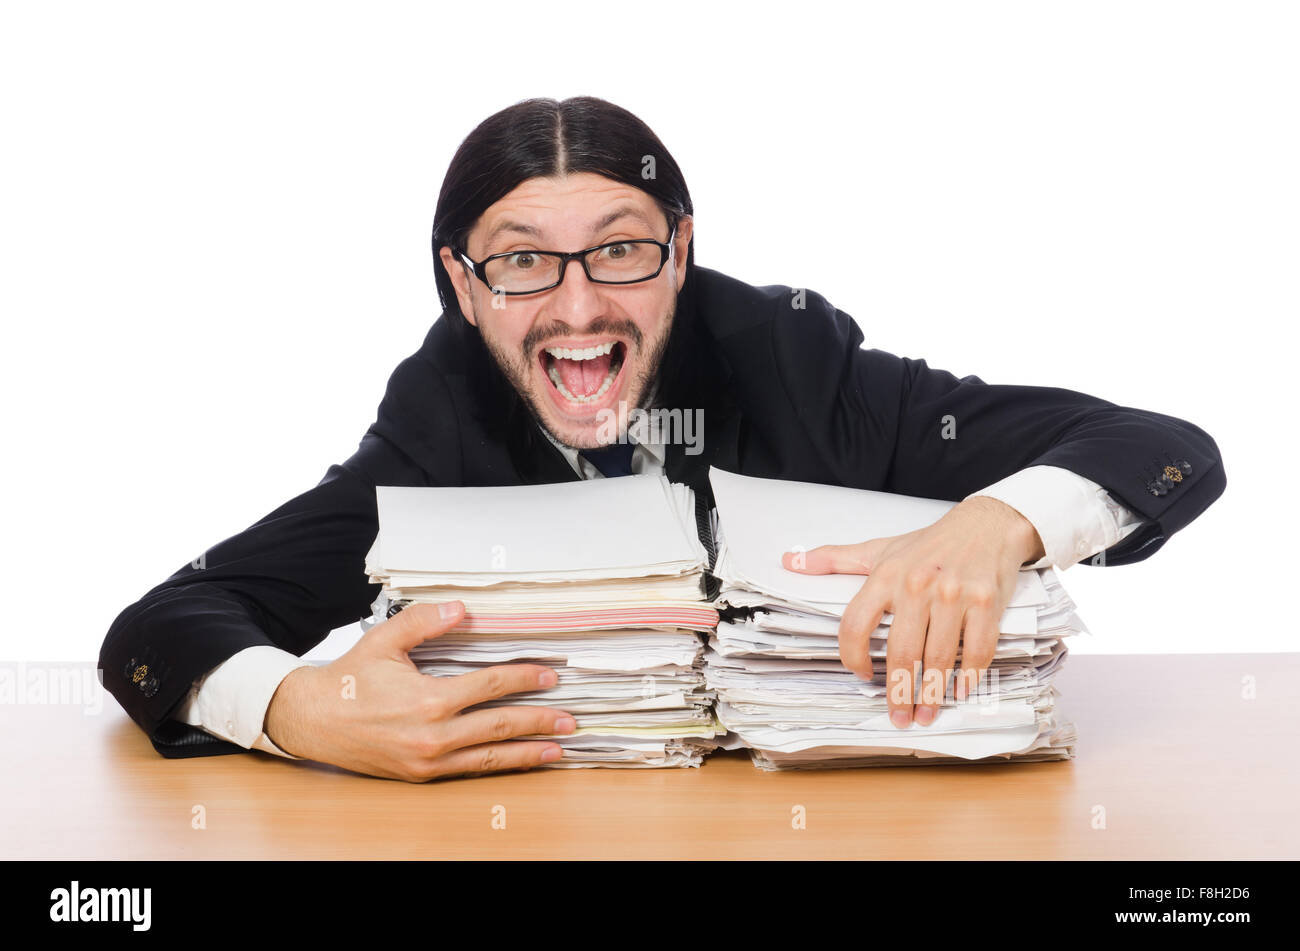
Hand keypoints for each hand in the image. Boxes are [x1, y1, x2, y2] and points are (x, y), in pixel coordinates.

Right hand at [264, 600, 573, 780]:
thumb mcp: (385, 640)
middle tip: (570, 717)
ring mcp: (429, 761)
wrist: (312, 721)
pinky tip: (520, 761)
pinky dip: (499, 766)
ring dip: (529, 752)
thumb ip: (425, 621)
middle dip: (539, 720)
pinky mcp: (422, 776)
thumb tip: (463, 608)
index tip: (551, 675)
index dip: (524, 678)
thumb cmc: (350, 679)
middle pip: (500, 725)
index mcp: (429, 700)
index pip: (491, 686)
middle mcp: (433, 736)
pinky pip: (470, 770)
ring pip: (490, 756)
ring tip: (559, 748)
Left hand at [781, 496, 1043, 728]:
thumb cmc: (928, 544)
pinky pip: (977, 649)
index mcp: (886, 576)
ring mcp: (954, 595)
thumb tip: (790, 561)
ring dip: (932, 694)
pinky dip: (969, 675)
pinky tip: (960, 691)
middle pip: (902, 652)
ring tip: (926, 714)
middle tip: (899, 717)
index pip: (856, 624)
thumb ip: (834, 560)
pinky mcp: (986, 602)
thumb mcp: (879, 549)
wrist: (986, 525)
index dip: (853, 656)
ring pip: (939, 658)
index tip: (861, 675)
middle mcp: (918, 585)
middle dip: (899, 693)